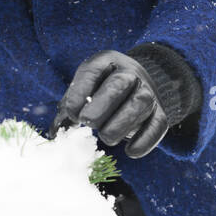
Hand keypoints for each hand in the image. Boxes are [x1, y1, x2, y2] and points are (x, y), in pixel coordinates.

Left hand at [48, 50, 169, 158]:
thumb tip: (56, 132)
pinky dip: (145, 140)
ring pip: (140, 103)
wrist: (137, 86)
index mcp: (106, 63)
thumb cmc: (100, 92)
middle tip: (88, 122)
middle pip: (119, 83)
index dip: (80, 92)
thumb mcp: (84, 91)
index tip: (73, 114)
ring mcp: (148, 92)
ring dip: (122, 123)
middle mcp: (130, 73)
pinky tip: (131, 152)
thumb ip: (70, 108)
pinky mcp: (159, 112)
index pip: (92, 71)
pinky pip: (157, 125)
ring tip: (106, 138)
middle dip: (102, 104)